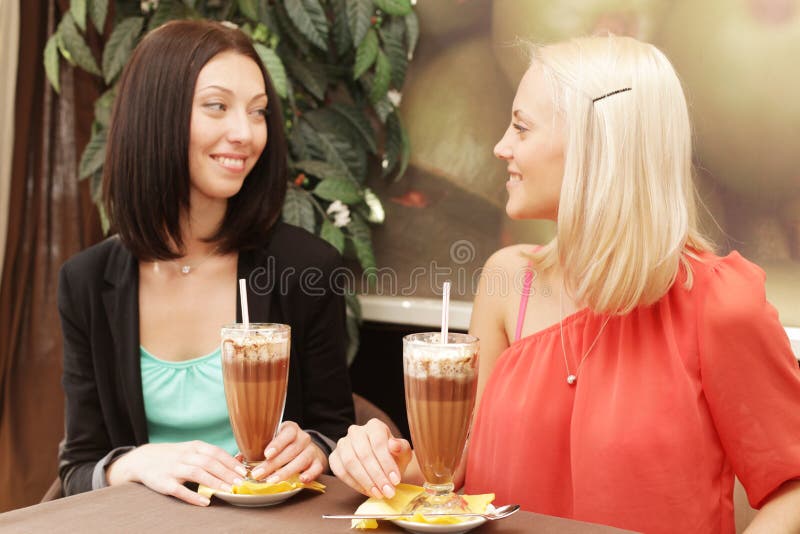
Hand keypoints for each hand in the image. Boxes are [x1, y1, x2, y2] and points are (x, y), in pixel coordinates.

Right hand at [106, 441, 246, 505]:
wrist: (143, 459)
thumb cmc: (175, 456)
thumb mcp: (192, 450)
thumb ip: (212, 455)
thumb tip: (238, 461)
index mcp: (195, 447)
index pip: (216, 453)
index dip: (231, 462)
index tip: (244, 472)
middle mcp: (185, 456)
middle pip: (210, 463)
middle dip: (227, 473)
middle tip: (241, 484)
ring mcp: (174, 469)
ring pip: (197, 474)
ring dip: (215, 482)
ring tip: (229, 491)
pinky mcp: (164, 482)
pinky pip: (180, 490)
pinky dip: (193, 496)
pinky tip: (205, 501)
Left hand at [250, 421, 326, 483]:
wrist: (307, 450)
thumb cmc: (284, 447)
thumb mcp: (273, 442)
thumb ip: (257, 448)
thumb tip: (238, 459)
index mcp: (291, 429)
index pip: (287, 433)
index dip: (277, 443)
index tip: (266, 454)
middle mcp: (303, 438)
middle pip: (290, 450)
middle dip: (273, 464)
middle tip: (259, 474)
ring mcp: (312, 450)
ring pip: (301, 460)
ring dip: (286, 472)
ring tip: (272, 480)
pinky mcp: (318, 462)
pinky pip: (316, 468)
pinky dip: (309, 474)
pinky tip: (301, 480)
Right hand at [329, 418, 411, 498]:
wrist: (380, 464)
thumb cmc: (393, 456)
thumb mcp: (403, 453)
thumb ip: (402, 448)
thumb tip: (394, 445)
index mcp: (374, 426)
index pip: (378, 443)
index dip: (387, 463)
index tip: (396, 480)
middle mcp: (356, 431)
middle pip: (364, 454)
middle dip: (377, 476)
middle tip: (388, 491)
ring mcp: (342, 443)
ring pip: (350, 462)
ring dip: (365, 481)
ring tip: (378, 493)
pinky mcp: (334, 457)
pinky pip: (340, 471)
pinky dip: (354, 484)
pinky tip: (367, 491)